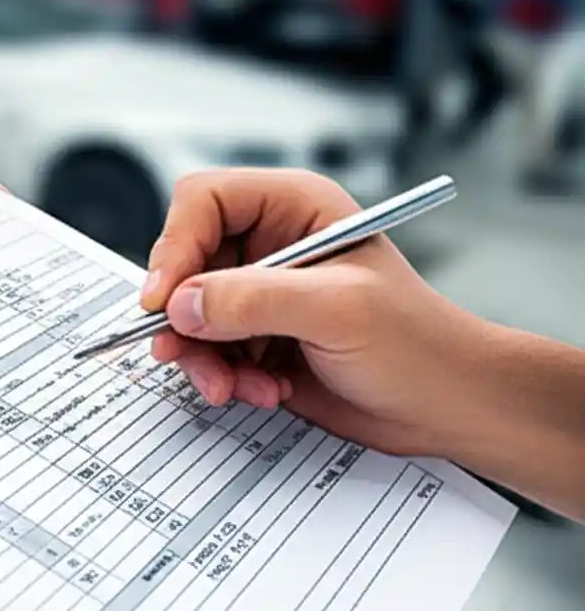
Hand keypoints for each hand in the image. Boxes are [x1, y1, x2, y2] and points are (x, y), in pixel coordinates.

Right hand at [142, 169, 492, 456]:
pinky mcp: (256, 338)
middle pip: (185, 262)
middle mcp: (270, 244)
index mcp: (293, 208)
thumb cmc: (417, 344)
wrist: (445, 407)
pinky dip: (223, 377)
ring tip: (234, 386)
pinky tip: (263, 391)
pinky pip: (207, 351)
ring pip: (188, 314)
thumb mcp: (336, 310)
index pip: (203, 203)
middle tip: (182, 352)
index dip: (175, 246)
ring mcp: (260, 293)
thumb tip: (181, 304)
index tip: (165, 299)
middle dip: (184, 316)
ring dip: (203, 357)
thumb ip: (253, 301)